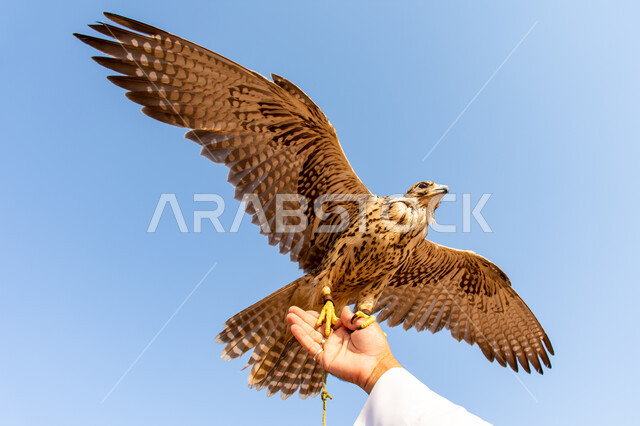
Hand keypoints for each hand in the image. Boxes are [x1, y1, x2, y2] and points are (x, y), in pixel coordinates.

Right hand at [286, 305, 401, 393]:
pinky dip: (302, 338)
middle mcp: (334, 339)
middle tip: (291, 310)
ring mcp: (328, 349)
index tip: (306, 309)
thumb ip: (351, 317)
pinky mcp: (324, 359)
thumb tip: (343, 309)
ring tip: (289, 316)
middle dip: (303, 318)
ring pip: (310, 335)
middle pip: (315, 326)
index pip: (326, 321)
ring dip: (299, 325)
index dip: (316, 315)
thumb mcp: (364, 324)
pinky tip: (294, 328)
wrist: (375, 364)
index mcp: (343, 330)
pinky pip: (311, 347)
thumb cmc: (374, 344)